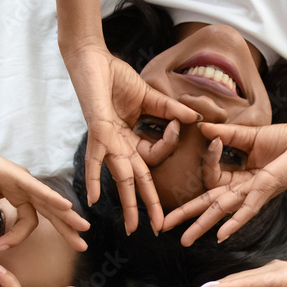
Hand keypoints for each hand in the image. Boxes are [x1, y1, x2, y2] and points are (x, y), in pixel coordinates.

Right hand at [0, 129, 88, 254]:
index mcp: (15, 195)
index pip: (27, 223)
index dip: (16, 239)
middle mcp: (23, 187)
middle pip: (50, 212)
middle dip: (67, 229)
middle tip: (82, 245)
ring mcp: (20, 179)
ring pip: (48, 201)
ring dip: (67, 216)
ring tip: (83, 228)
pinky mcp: (13, 173)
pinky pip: (35, 189)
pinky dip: (50, 198)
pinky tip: (65, 206)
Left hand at [63, 44, 199, 233]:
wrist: (92, 59)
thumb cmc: (115, 76)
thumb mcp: (148, 95)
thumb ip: (169, 110)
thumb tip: (194, 118)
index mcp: (131, 139)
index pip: (156, 154)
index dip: (171, 143)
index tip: (180, 124)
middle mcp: (119, 145)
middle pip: (138, 180)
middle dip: (148, 205)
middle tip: (160, 228)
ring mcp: (107, 141)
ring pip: (121, 177)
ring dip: (127, 202)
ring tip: (132, 227)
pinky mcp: (96, 131)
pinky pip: (94, 158)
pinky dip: (94, 178)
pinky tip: (94, 199)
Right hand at [163, 121, 286, 245]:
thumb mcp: (252, 136)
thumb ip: (228, 135)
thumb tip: (203, 129)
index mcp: (240, 178)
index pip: (211, 180)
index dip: (206, 163)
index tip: (209, 141)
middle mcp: (245, 190)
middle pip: (210, 204)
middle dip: (186, 216)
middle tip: (163, 227)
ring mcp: (255, 192)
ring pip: (223, 210)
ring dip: (202, 226)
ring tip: (185, 239)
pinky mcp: (267, 189)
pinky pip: (247, 209)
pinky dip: (233, 222)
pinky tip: (220, 236)